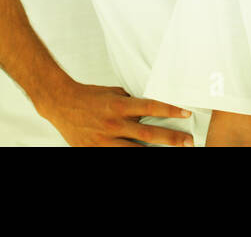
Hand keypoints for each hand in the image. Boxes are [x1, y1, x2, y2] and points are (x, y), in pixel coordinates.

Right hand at [36, 82, 193, 146]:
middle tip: (189, 141)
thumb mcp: (113, 93)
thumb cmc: (89, 96)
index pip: (150, 106)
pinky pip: (117, 157)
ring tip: (173, 153)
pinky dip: (132, 158)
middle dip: (171, 138)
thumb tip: (151, 109)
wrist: (60, 103)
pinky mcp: (95, 151)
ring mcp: (104, 140)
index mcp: (119, 106)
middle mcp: (113, 124)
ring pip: (135, 152)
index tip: (186, 113)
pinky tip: (145, 157)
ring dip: (155, 153)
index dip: (169, 110)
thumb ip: (131, 102)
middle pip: (148, 133)